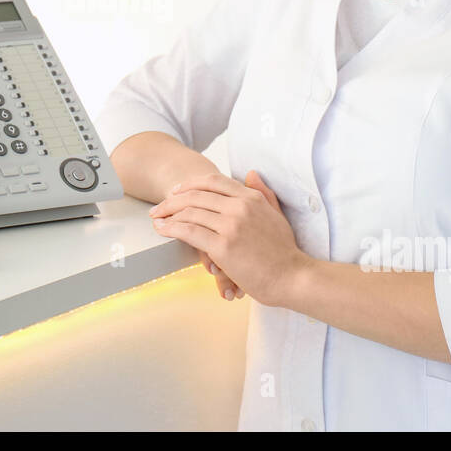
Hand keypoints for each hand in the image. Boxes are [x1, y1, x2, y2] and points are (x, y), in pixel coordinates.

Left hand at [150, 170, 308, 307]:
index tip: (175, 191)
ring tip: (157, 220)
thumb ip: (262, 192)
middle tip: (159, 207)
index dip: (189, 184)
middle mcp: (239, 206)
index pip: (212, 181)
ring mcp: (231, 225)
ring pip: (190, 212)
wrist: (293, 277)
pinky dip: (172, 229)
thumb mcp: (276, 214)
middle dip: (172, 200)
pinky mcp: (223, 246)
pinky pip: (190, 232)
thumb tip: (251, 173)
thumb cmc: (284, 251)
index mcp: (251, 197)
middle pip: (196, 195)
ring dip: (168, 215)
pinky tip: (163, 231)